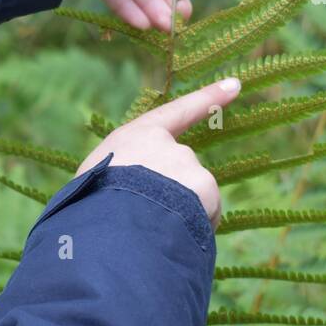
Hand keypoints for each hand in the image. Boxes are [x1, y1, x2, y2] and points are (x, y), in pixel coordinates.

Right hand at [75, 78, 241, 226]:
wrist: (109, 225)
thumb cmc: (89, 208)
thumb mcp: (93, 184)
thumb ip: (120, 180)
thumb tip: (136, 200)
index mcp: (135, 138)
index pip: (176, 113)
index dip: (206, 98)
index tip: (236, 84)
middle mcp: (167, 147)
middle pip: (177, 175)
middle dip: (167, 199)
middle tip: (139, 220)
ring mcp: (189, 167)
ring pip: (192, 201)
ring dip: (177, 218)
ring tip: (148, 233)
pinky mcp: (205, 190)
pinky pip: (203, 220)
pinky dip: (190, 233)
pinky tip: (168, 240)